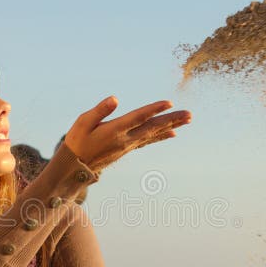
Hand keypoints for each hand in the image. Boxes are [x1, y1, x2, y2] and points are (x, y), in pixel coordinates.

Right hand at [63, 96, 191, 171]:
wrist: (75, 167)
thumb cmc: (76, 141)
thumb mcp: (82, 123)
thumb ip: (99, 110)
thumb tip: (115, 98)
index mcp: (114, 131)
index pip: (138, 117)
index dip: (154, 109)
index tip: (169, 102)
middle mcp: (125, 139)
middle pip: (152, 127)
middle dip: (171, 120)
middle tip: (190, 114)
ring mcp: (128, 145)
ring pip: (153, 133)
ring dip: (171, 126)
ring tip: (187, 120)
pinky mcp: (127, 148)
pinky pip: (148, 141)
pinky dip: (161, 135)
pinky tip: (172, 133)